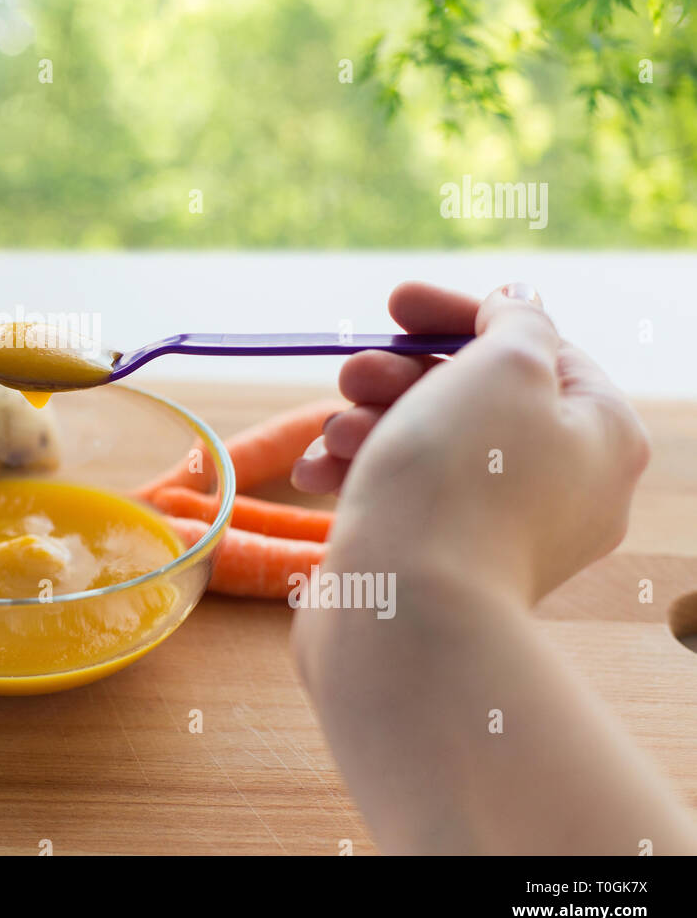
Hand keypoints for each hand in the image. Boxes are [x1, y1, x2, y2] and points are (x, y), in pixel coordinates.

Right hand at [291, 281, 649, 602]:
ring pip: (427, 444)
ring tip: (332, 435)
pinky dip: (359, 473)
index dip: (460, 315)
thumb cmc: (465, 478)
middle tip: (352, 374)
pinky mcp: (441, 561)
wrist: (407, 612)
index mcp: (600, 434)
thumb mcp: (506, 365)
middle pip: (474, 395)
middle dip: (399, 376)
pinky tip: (316, 474)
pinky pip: (403, 495)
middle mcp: (562, 484)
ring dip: (368, 423)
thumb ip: (517, 321)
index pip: (537, 348)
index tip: (395, 304)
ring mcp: (500, 528)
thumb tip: (518, 304)